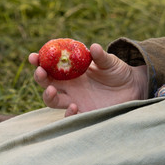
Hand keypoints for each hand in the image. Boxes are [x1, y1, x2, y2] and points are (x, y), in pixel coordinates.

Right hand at [29, 44, 145, 114]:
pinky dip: (68, 114)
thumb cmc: (117, 71)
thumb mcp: (110, 62)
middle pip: (46, 83)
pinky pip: (70, 117)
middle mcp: (69, 86)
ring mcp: (74, 100)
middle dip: (39, 77)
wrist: (132, 87)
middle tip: (40, 72)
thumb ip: (101, 57)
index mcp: (70, 71)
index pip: (49, 66)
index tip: (33, 57)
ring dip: (48, 96)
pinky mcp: (84, 113)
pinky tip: (74, 106)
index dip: (39, 61)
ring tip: (50, 89)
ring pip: (52, 101)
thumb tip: (94, 47)